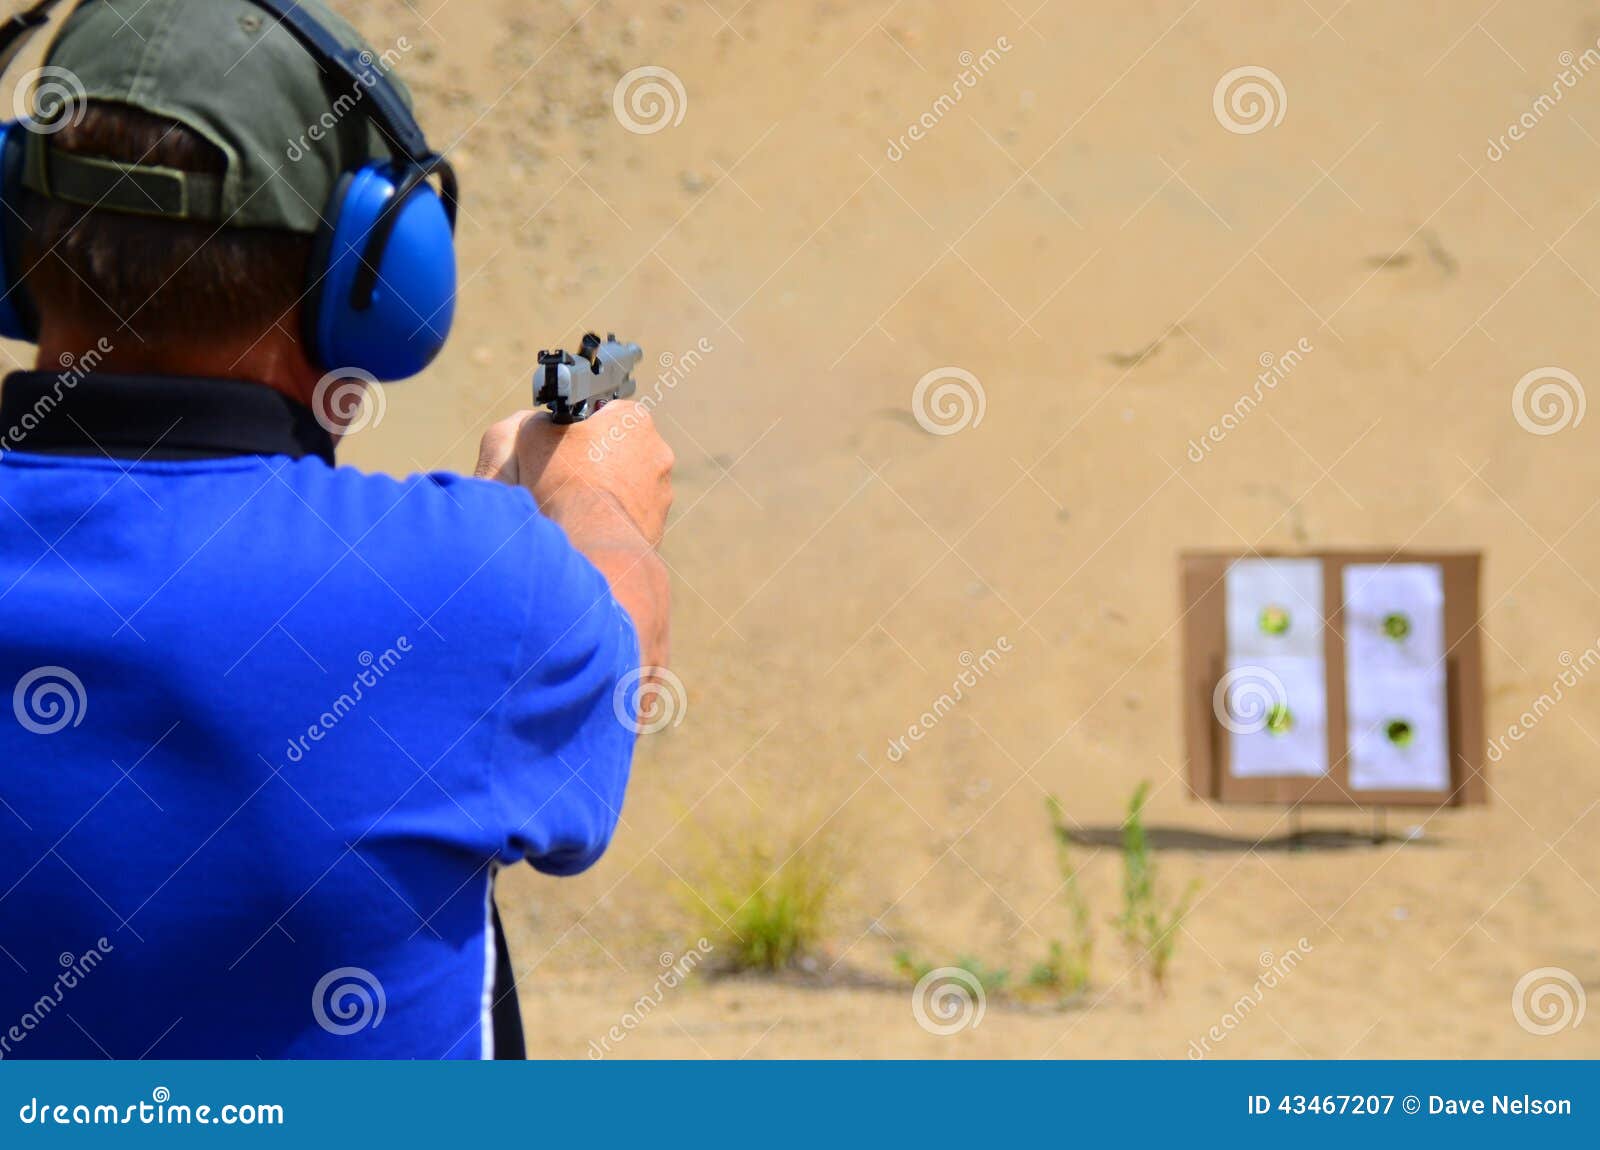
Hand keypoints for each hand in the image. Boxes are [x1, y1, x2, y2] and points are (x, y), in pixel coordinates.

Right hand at [475, 401, 673, 546]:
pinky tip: (594, 525)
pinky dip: (616, 518)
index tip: (568, 446)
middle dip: (598, 461)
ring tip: (582, 505)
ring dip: (609, 491)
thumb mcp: (535, 435)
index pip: (607, 415)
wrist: (592, 537)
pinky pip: (633, 514)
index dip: (583, 430)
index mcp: (633, 419)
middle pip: (620, 450)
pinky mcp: (659, 522)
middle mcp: (658, 450)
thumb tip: (544, 428)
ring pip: (629, 484)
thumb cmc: (566, 480)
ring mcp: (663, 489)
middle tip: (571, 478)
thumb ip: (543, 422)